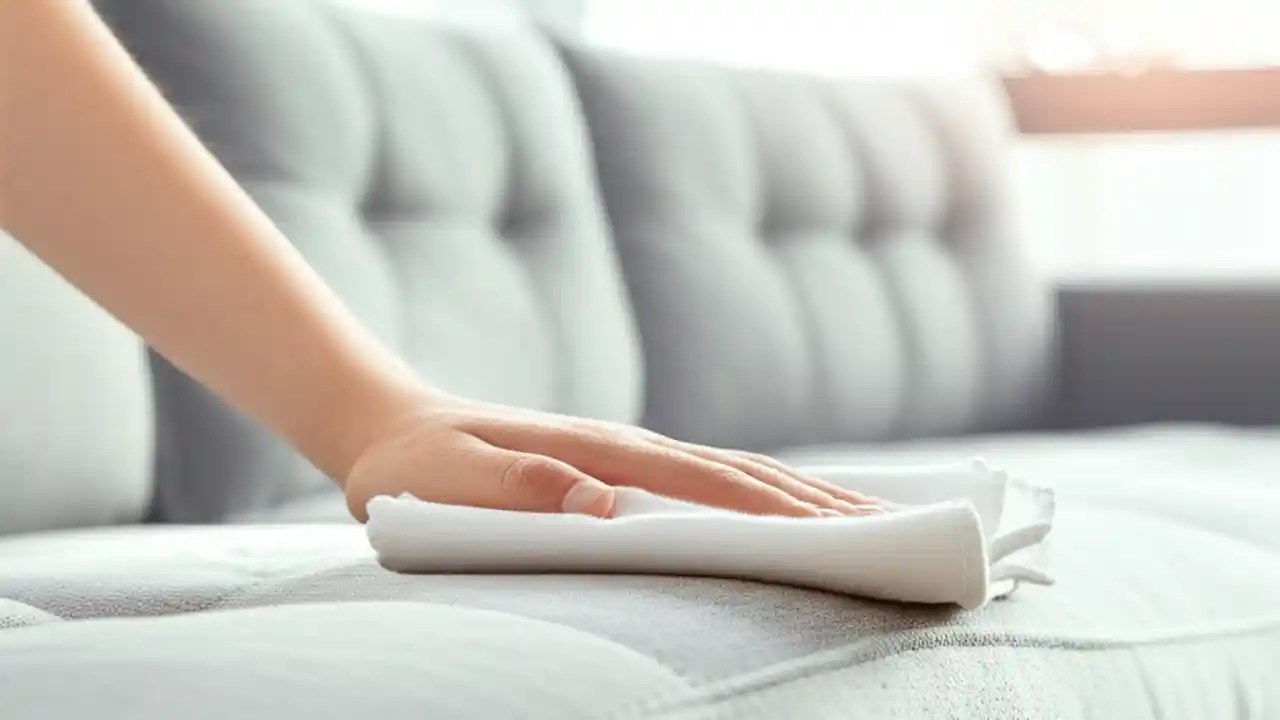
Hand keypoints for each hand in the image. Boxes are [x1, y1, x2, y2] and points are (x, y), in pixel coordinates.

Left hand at [342, 393, 885, 521]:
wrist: (390, 424)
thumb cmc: (415, 465)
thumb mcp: (449, 481)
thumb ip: (522, 488)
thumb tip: (607, 506)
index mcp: (599, 451)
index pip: (703, 483)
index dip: (772, 512)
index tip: (838, 535)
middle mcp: (627, 446)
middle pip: (744, 473)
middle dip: (822, 505)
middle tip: (900, 532)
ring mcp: (629, 453)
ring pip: (737, 473)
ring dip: (807, 498)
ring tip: (873, 521)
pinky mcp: (622, 467)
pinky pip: (711, 482)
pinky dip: (765, 496)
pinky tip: (790, 512)